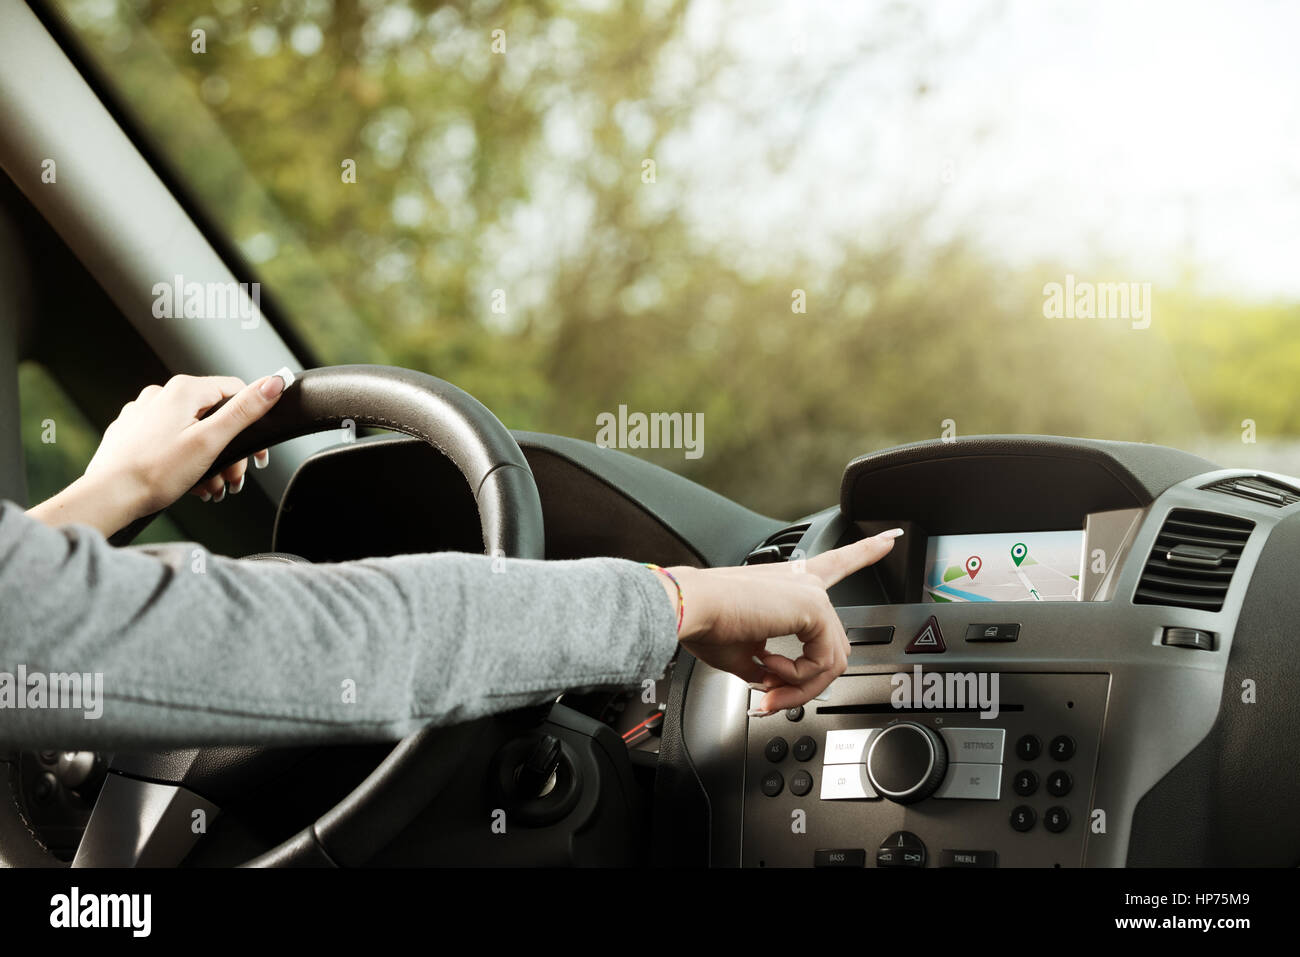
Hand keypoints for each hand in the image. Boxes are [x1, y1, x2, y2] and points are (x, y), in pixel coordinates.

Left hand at [29, 371, 292, 536]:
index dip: (252, 422)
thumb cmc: (153, 473)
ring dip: (208, 460)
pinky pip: (170, 442)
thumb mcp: (211, 441)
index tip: (256, 452)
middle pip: (213, 416)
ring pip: (192, 432)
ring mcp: (143, 414)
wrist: (107, 497)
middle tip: (232, 478)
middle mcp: (160, 395)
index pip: (234, 391)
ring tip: (209, 485)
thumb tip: (274, 382)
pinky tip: (187, 481)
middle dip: (228, 450)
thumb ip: (245, 411)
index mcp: (182, 390)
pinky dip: (184, 461)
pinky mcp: (132, 433)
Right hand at [653, 529, 902, 712]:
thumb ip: (764, 666)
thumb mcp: (740, 651)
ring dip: (800, 685)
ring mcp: (812, 593)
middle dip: (806, 682)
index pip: (836, 562)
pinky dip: (797, 678)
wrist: (691, 608)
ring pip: (832, 660)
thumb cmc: (704, 621)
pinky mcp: (813, 607)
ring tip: (768, 686)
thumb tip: (771, 685)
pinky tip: (769, 667)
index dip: (866, 551)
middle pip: (833, 645)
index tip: (890, 539)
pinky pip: (823, 662)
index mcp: (789, 583)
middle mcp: (805, 582)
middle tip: (773, 696)